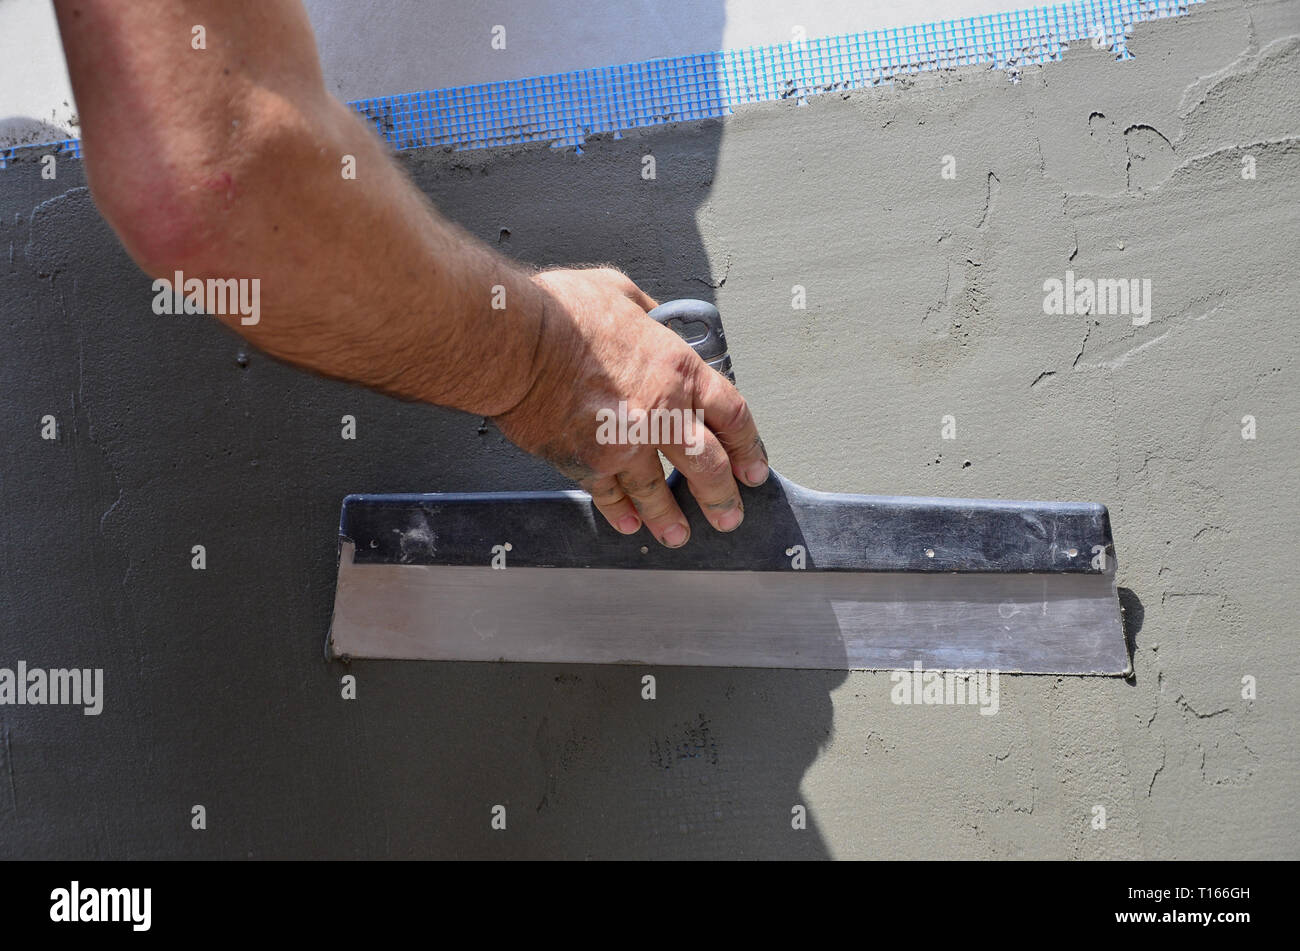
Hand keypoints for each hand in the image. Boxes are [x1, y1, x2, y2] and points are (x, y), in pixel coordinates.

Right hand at [493, 267, 768, 547]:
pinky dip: (621, 512)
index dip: (748, 448)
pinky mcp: (588, 463)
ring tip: (678, 535)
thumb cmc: (562, 313)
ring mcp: (626, 444)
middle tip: (728, 516)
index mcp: (679, 370)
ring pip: (659, 492)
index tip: (752, 468)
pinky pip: (611, 495)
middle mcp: (661, 413)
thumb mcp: (622, 293)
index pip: (732, 418)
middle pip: (708, 466)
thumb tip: (653, 318)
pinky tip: (630, 522)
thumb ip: (647, 313)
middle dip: (722, 497)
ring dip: (671, 518)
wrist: (515, 342)